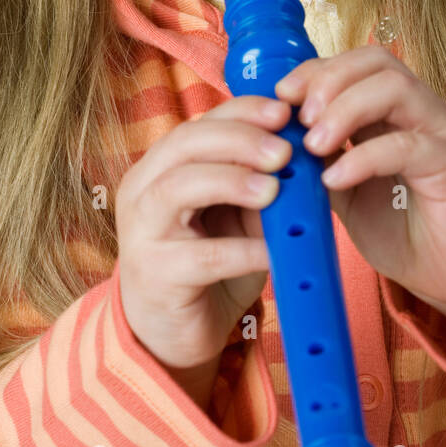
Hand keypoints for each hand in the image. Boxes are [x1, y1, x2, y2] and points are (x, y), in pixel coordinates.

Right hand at [115, 94, 292, 370]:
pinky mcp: (154, 276)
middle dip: (238, 140)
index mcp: (159, 166)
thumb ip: (259, 185)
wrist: (171, 334)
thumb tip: (304, 155)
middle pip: (184, 144)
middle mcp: (141, 190)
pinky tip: (272, 252)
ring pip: (177, 188)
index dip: (241, 112)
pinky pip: (201, 257)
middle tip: (283, 151)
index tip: (283, 113)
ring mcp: (141, 233)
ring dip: (231, 181)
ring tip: (274, 190)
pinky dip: (242, 250)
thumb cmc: (207, 264)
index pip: (198, 123)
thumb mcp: (235, 216)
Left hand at [275, 47, 445, 326]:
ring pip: (395, 88)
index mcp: (391, 109)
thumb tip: (275, 141)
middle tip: (297, 116)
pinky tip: (336, 178)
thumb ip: (319, 161)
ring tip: (313, 144)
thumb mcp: (347, 190)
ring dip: (345, 108)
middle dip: (328, 79)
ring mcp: (440, 131)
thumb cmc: (405, 227)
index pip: (353, 63)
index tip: (279, 97)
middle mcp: (419, 109)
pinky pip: (408, 145)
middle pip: (375, 61)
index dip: (314, 71)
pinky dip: (365, 157)